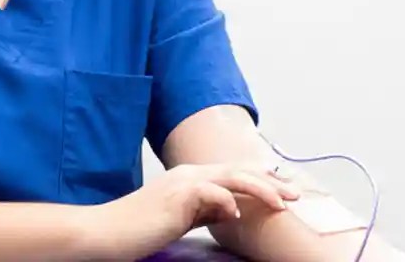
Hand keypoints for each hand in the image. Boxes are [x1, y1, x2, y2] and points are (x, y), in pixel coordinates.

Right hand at [81, 163, 300, 260]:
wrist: (107, 233)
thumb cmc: (141, 229)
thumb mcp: (181, 217)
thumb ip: (204, 210)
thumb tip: (230, 210)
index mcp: (193, 177)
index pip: (236, 173)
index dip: (263, 179)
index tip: (286, 190)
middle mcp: (191, 174)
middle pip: (240, 171)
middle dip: (272, 182)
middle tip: (296, 194)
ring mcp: (183, 182)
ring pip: (232, 177)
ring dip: (260, 189)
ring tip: (280, 203)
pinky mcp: (177, 196)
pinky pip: (210, 194)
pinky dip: (227, 202)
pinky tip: (236, 214)